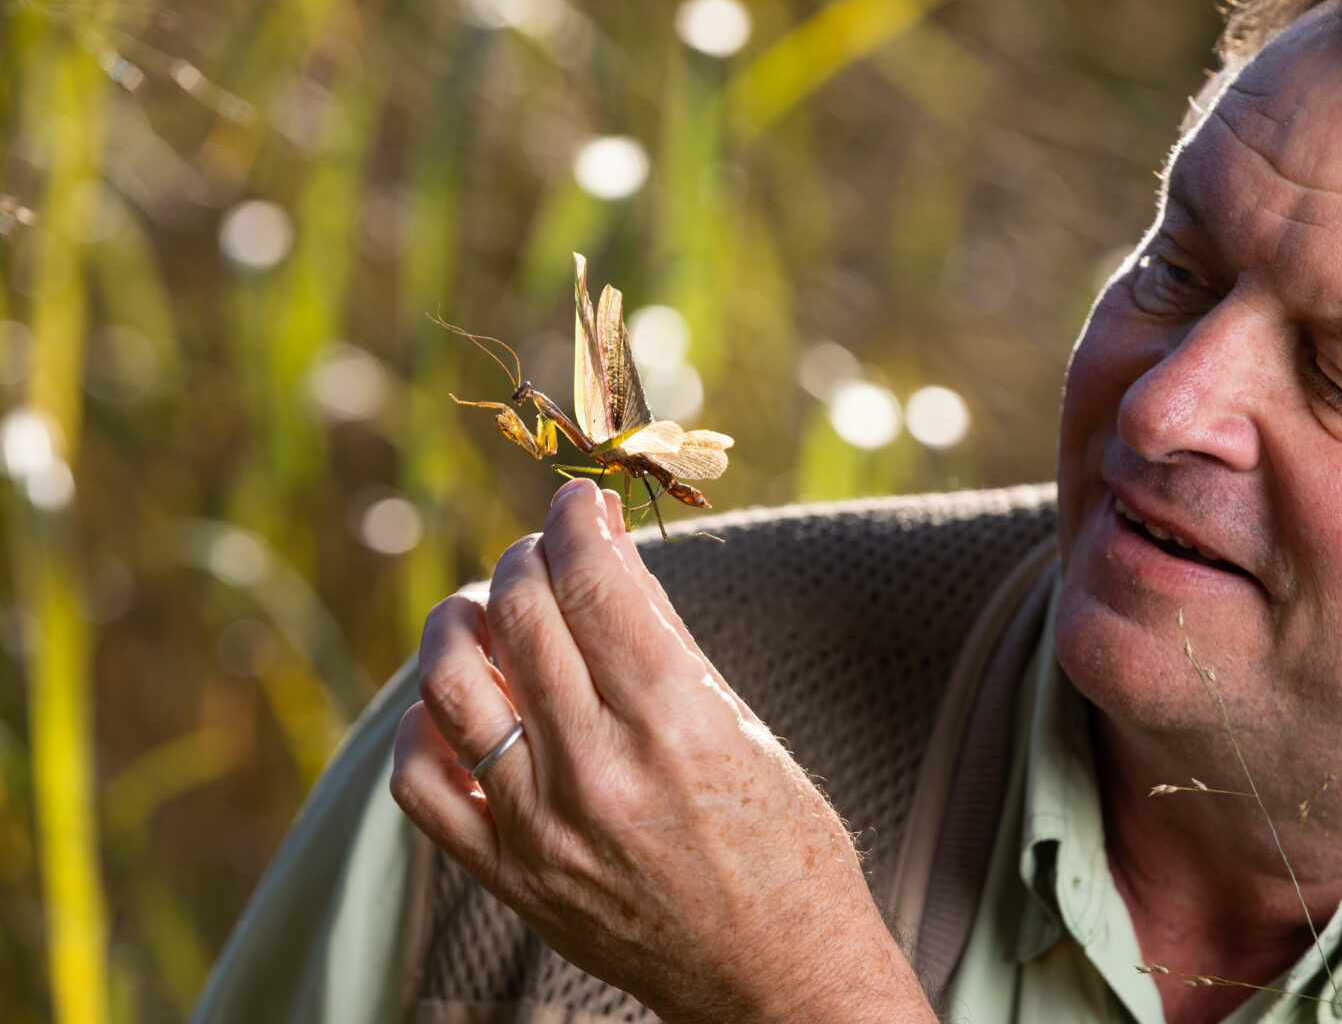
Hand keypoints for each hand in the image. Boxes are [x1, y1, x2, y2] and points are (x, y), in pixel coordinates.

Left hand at [390, 479, 935, 1023]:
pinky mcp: (510, 876)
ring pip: (451, 683)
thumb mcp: (745, 729)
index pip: (592, 580)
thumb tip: (600, 562)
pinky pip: (420, 782)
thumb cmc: (786, 850)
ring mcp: (543, 830)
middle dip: (528, 557)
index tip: (577, 501)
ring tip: (488, 611)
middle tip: (546, 552)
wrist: (776, 980)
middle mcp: (599, 772)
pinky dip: (423, 725)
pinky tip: (459, 706)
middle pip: (521, 613)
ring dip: (462, 622)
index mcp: (677, 724)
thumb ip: (662, 645)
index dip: (575, 518)